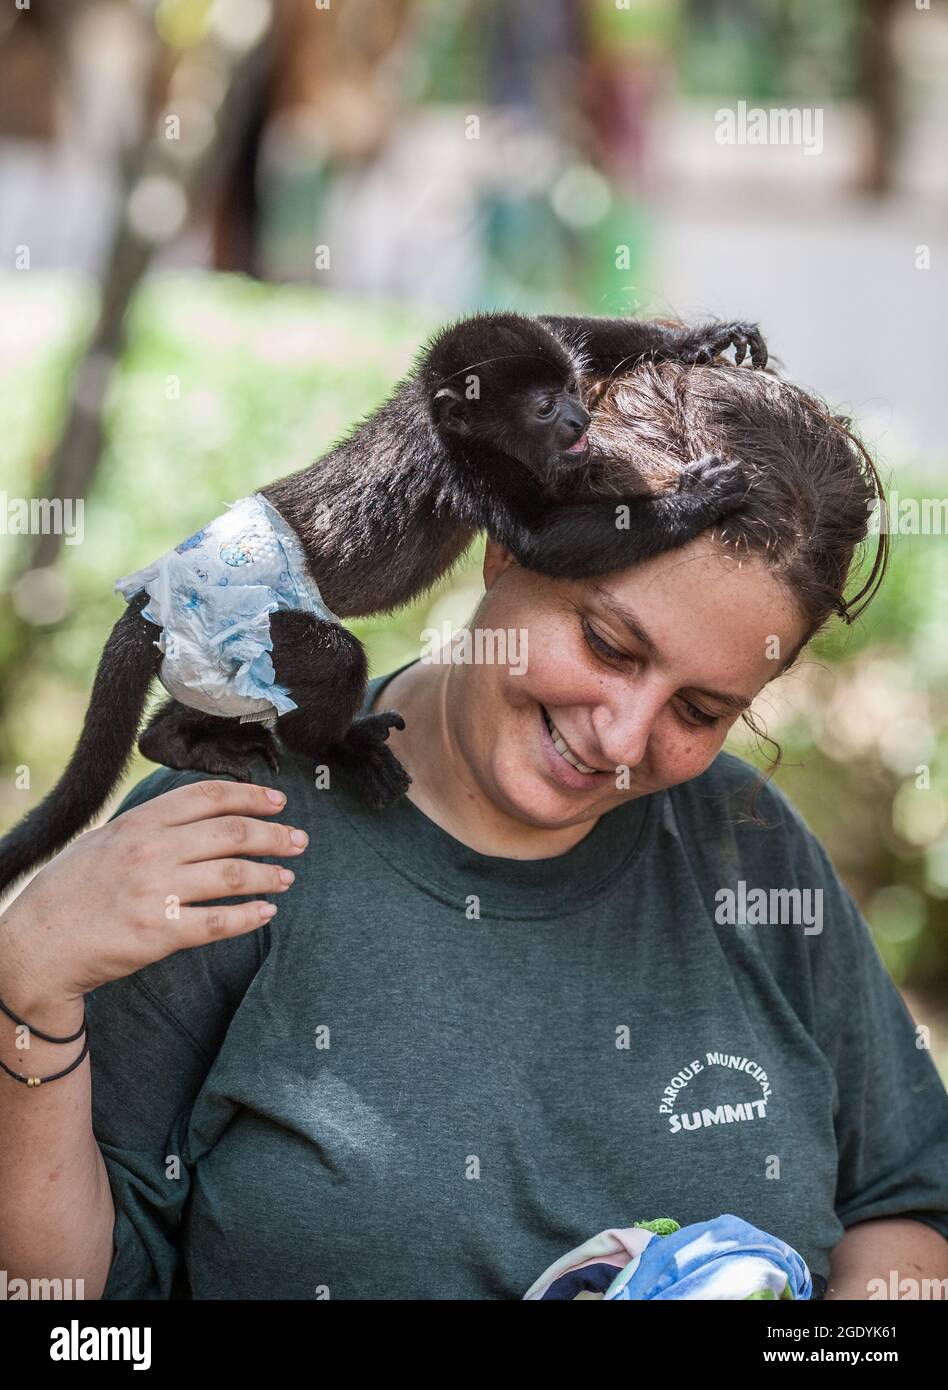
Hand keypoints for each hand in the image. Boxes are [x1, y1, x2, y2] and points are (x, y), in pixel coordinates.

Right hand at [0, 780, 307, 1013]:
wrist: (36, 946)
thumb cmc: (70, 891)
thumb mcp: (104, 841)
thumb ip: (150, 826)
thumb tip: (202, 813)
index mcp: (139, 823)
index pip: (208, 796)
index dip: (251, 797)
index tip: (279, 803)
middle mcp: (150, 851)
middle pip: (231, 834)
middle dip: (273, 835)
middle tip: (299, 841)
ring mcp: (156, 892)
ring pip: (233, 876)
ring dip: (268, 875)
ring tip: (287, 877)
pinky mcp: (159, 933)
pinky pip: (219, 922)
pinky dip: (249, 916)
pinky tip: (265, 913)